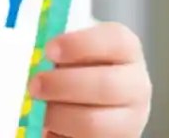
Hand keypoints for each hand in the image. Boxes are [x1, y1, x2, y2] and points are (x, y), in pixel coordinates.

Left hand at [30, 22, 152, 137]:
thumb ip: (59, 51)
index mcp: (127, 50)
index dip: (80, 44)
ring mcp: (130, 120)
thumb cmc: (77, 66)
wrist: (93, 100)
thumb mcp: (72, 50)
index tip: (49, 50)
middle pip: (105, 86)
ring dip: (59, 116)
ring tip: (40, 110)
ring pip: (94, 123)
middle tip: (34, 85)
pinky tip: (50, 129)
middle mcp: (136, 85)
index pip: (115, 41)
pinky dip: (59, 136)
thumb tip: (32, 60)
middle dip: (62, 85)